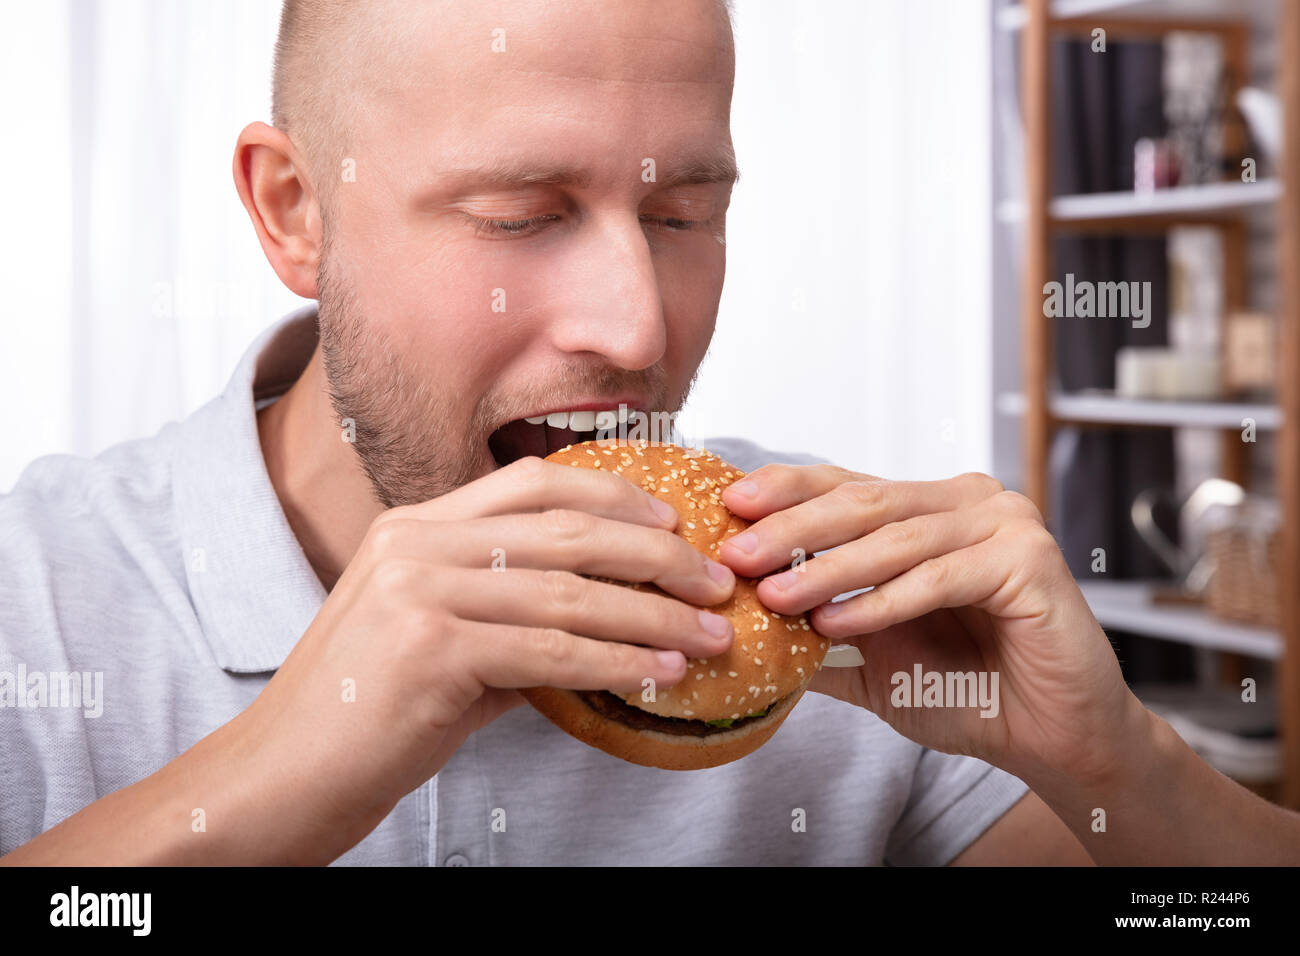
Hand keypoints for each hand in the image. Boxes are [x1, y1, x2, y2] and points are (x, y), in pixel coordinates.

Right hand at [223, 456, 735, 862]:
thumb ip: (509, 616)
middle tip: (714, 583)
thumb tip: (605, 622)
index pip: (532, 482)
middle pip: (567, 530)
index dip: (614, 496)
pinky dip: (619, 660)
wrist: (282, 777)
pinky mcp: (430, 649)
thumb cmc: (364, 715)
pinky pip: (552, 650)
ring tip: (709, 634)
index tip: (672, 526)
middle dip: (657, 557)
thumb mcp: (438, 640)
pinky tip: (661, 671)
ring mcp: (419, 591)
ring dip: (655, 615)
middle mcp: (416, 543)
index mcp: (414, 527)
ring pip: (571, 591)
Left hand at [716, 465, 1144, 787]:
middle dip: (792, 528)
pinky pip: (938, 576)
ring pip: (897, 538)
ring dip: (827, 568)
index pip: (848, 486)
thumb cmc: (969, 690)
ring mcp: (1004, 522)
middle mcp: (969, 501)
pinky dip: (881, 601)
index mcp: (931, 509)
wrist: (1049, 739)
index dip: (787, 491)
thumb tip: (742, 622)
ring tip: (775, 595)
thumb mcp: (875, 652)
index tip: (728, 505)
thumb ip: (821, 627)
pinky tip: (834, 623)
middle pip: (865, 502)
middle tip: (737, 554)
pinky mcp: (1029, 558)